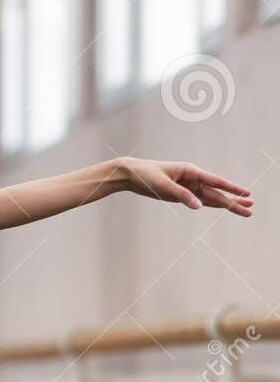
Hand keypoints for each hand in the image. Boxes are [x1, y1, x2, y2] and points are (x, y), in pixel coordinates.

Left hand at [120, 156, 253, 215]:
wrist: (132, 174)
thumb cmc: (147, 176)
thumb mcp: (164, 187)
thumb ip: (182, 196)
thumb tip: (199, 206)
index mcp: (191, 171)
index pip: (216, 182)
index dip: (232, 189)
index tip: (246, 194)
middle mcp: (192, 178)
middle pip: (217, 193)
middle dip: (234, 201)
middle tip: (250, 209)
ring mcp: (187, 186)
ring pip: (211, 197)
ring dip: (226, 204)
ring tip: (243, 209)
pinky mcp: (181, 193)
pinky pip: (200, 200)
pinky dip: (212, 204)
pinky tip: (223, 206)